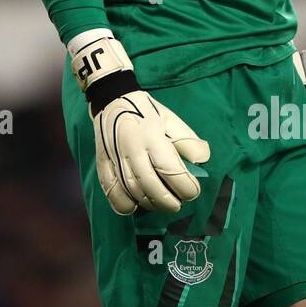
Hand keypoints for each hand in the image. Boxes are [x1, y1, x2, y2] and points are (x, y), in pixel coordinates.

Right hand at [70, 34, 210, 215]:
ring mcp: (115, 157)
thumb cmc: (146, 112)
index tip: (193, 190)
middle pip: (151, 185)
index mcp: (152, 135)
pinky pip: (111, 190)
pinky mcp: (103, 163)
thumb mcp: (171, 119)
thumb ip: (188, 140)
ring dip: (150, 203)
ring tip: (161, 203)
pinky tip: (134, 206)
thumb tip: (202, 160)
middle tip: (178, 204)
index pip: (171, 169)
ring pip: (132, 190)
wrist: (111, 100)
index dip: (185, 187)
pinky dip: (123, 204)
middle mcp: (132, 148)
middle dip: (168, 201)